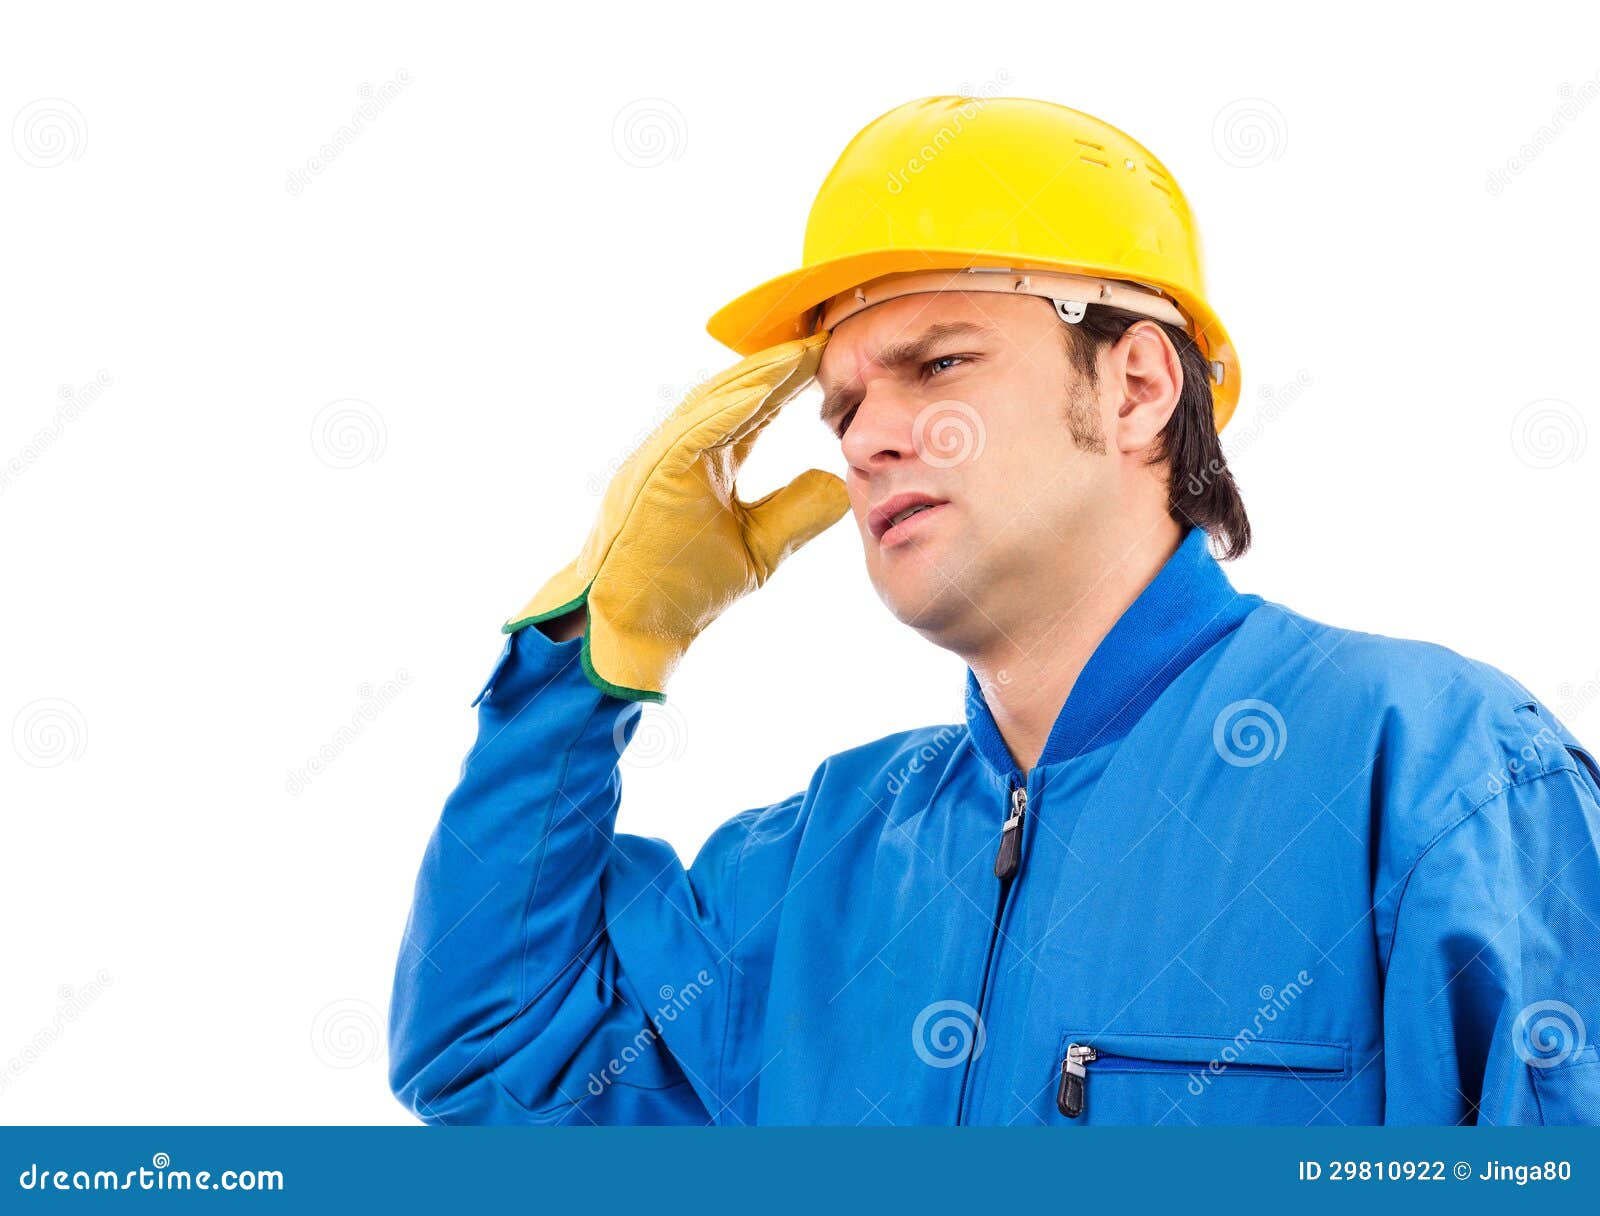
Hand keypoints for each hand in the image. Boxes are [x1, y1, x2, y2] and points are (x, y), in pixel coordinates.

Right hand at [507, 333, 845, 700]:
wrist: (632, 627)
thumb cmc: (681, 590)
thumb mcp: (759, 548)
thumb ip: (794, 513)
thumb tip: (837, 482)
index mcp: (705, 464)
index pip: (752, 414)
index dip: (786, 386)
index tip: (825, 362)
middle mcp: (682, 452)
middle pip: (734, 396)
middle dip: (776, 367)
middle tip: (819, 338)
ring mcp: (663, 458)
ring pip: (713, 402)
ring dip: (757, 375)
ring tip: (799, 351)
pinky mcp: (652, 474)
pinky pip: (694, 430)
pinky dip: (728, 407)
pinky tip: (764, 387)